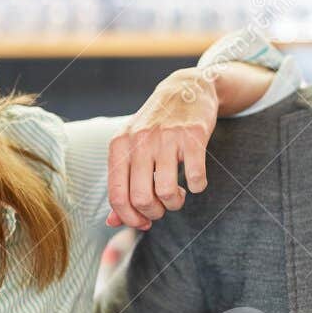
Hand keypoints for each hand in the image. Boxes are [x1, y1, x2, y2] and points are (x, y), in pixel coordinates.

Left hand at [107, 67, 216, 230]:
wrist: (185, 90)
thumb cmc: (155, 127)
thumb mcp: (131, 149)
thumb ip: (121, 184)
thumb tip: (113, 222)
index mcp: (119, 146)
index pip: (117, 196)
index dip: (130, 218)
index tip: (144, 222)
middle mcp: (139, 141)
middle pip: (141, 198)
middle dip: (154, 213)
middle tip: (163, 207)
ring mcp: (166, 137)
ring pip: (166, 191)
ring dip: (175, 203)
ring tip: (178, 194)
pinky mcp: (193, 136)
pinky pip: (196, 177)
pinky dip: (198, 187)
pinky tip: (196, 180)